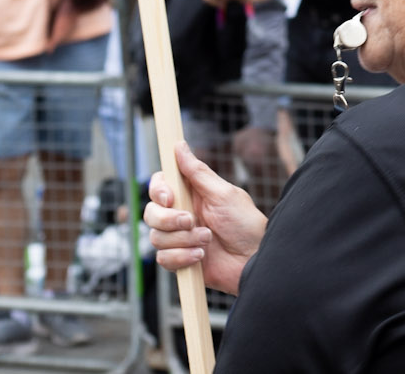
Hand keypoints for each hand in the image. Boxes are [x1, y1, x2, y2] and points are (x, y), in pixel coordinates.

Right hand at [143, 141, 266, 294]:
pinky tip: (200, 256)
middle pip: (151, 213)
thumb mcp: (223, 194)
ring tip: (207, 240)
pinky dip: (182, 257)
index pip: (160, 187)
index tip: (169, 198)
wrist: (254, 259)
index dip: (158, 190)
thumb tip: (179, 145)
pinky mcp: (179, 259)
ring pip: (156, 237)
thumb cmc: (245, 223)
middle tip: (191, 221)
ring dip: (183, 240)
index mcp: (191, 195)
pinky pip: (163, 259)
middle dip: (169, 220)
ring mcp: (179, 238)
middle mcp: (181, 215)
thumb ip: (198, 172)